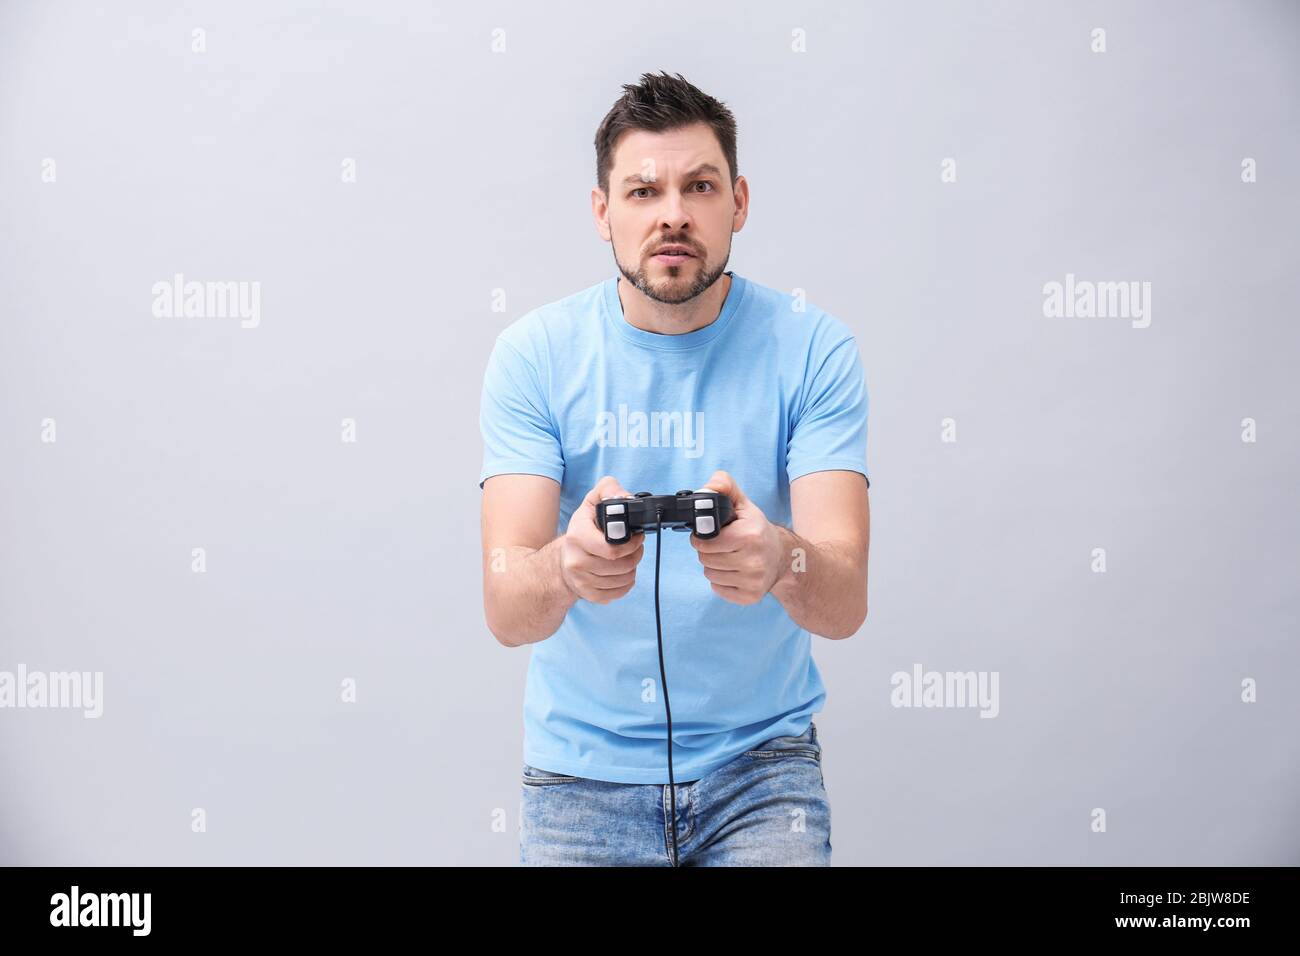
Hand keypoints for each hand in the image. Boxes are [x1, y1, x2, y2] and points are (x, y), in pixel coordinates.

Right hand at [560, 475, 644, 604]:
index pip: (612, 548)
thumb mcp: (593, 501)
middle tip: (636, 546)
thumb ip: (609, 490)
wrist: (564, 556)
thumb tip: (625, 497)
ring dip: (633, 568)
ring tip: (629, 557)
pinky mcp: (587, 594)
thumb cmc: (584, 528)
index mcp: (577, 536)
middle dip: (636, 555)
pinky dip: (626, 583)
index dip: (632, 543)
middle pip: (621, 565)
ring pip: (622, 580)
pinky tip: (622, 572)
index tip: (636, 536)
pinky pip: (617, 594)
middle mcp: (575, 561)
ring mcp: (580, 580)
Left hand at [690, 470, 784, 605]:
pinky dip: (721, 581)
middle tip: (722, 546)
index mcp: (749, 536)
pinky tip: (733, 571)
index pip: (705, 543)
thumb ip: (724, 486)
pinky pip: (718, 589)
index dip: (702, 538)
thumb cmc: (757, 530)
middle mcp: (753, 561)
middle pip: (705, 559)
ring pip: (710, 575)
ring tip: (728, 557)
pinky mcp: (750, 596)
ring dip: (714, 566)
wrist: (783, 556)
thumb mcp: (743, 504)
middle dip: (708, 551)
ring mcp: (753, 581)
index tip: (710, 535)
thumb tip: (707, 488)